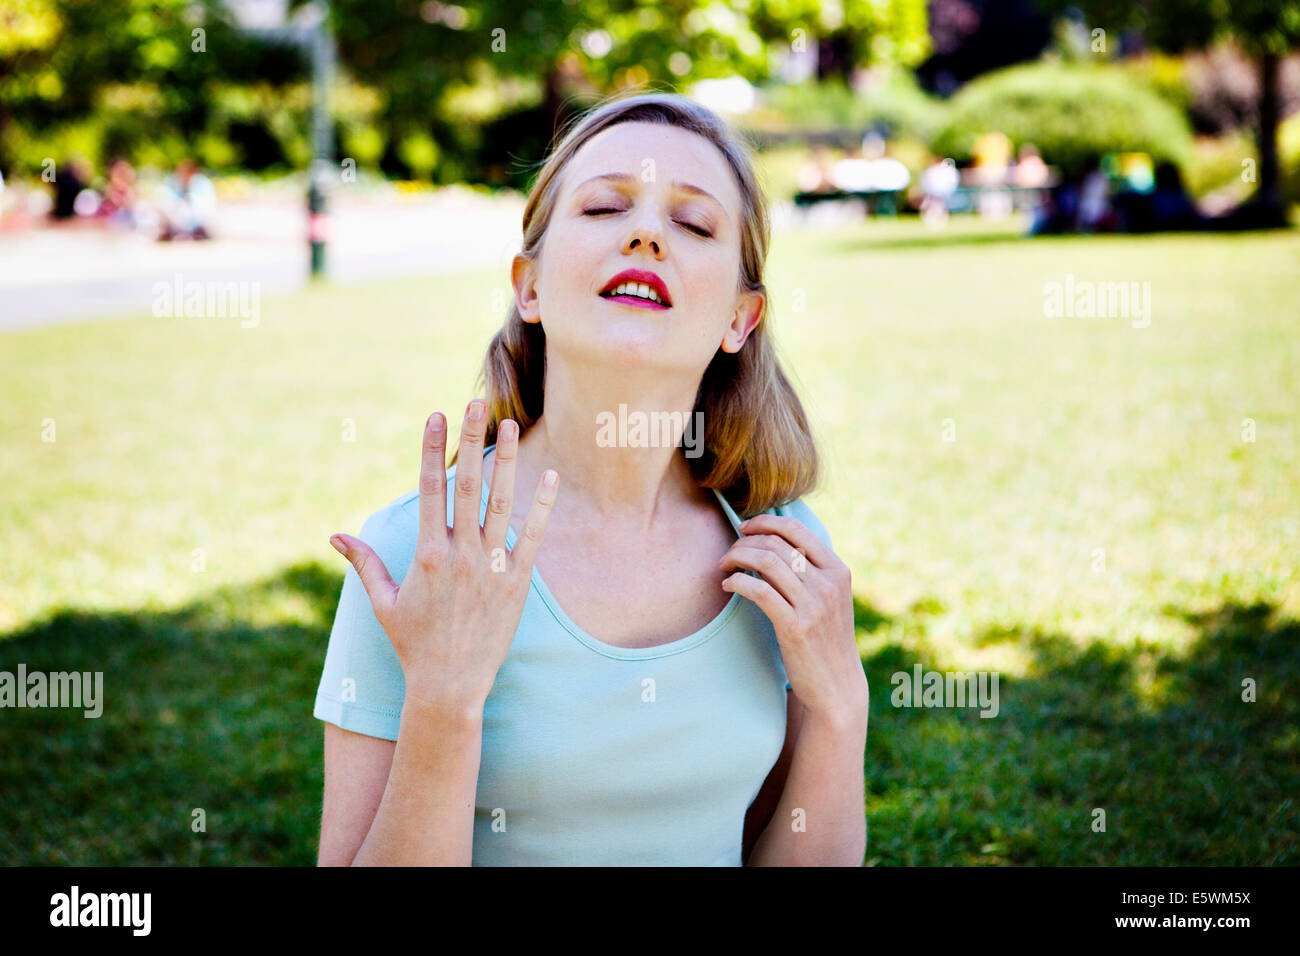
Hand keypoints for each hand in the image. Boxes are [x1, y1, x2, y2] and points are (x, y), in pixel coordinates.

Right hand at [329, 399, 557, 712]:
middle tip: (476, 402)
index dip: (433, 449)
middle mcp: (460, 555)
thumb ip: (364, 563)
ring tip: (511, 425)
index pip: (430, 489)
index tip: (436, 415)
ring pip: (501, 504)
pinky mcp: (517, 582)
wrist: (450, 685)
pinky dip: (541, 506)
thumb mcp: (383, 602)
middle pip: (466, 486)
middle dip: (471, 440)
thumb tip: (335, 534)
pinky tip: (548, 475)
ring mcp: (492, 567)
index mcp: (426, 555)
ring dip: (506, 461)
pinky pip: (533, 536)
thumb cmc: (413, 644)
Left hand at [718, 515, 866, 724]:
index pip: (796, 529)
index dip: (765, 522)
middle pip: (776, 544)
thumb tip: (772, 543)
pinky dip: (738, 581)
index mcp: (838, 570)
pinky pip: (760, 590)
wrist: (837, 685)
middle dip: (744, 542)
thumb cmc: (825, 639)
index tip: (744, 528)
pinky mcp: (795, 627)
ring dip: (737, 558)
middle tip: (728, 554)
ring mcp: (814, 605)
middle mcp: (828, 584)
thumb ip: (810, 572)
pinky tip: (728, 586)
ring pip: (767, 562)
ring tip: (724, 566)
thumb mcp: (829, 599)